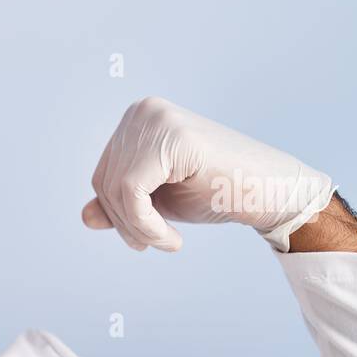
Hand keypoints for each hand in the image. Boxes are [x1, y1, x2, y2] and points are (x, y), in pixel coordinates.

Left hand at [81, 96, 334, 252]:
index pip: (102, 174)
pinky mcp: (172, 140)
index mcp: (139, 119)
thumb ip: (121, 205)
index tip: (142, 238)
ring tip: (165, 242)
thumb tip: (85, 217)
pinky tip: (171, 240)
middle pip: (104, 181)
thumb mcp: (157, 202)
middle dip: (124, 222)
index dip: (116, 214)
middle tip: (151, 245)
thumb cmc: (218, 193)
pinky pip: (131, 193)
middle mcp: (144, 111)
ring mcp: (158, 120)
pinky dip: (146, 225)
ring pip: (116, 189)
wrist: (270, 193)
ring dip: (138, 229)